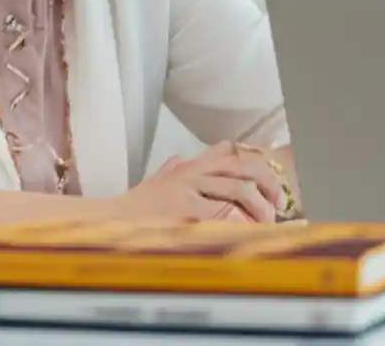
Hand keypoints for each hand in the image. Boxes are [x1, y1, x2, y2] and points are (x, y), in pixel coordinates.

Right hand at [111, 141, 287, 222]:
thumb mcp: (159, 180)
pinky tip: (247, 232)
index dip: (259, 165)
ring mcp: (188, 188)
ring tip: (265, 223)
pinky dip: (241, 222)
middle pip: (244, 165)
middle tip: (276, 205)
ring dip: (260, 206)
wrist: (108, 222)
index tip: (272, 186)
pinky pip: (224, 212)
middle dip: (268, 184)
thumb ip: (178, 168)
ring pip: (239, 187)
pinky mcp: (185, 209)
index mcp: (189, 165)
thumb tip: (196, 156)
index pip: (232, 151)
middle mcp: (191, 170)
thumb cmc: (136, 207)